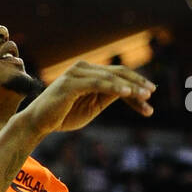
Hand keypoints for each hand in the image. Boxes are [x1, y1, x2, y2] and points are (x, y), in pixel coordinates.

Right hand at [22, 61, 154, 139]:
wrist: (38, 123)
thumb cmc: (64, 115)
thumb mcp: (92, 106)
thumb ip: (108, 96)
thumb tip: (130, 91)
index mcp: (89, 72)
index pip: (117, 75)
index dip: (135, 86)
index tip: (150, 99)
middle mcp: (83, 68)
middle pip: (117, 73)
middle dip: (137, 83)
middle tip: (152, 93)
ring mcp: (77, 74)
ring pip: (110, 78)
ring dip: (130, 86)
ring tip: (145, 95)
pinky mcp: (71, 83)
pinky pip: (98, 83)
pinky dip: (114, 87)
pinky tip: (127, 93)